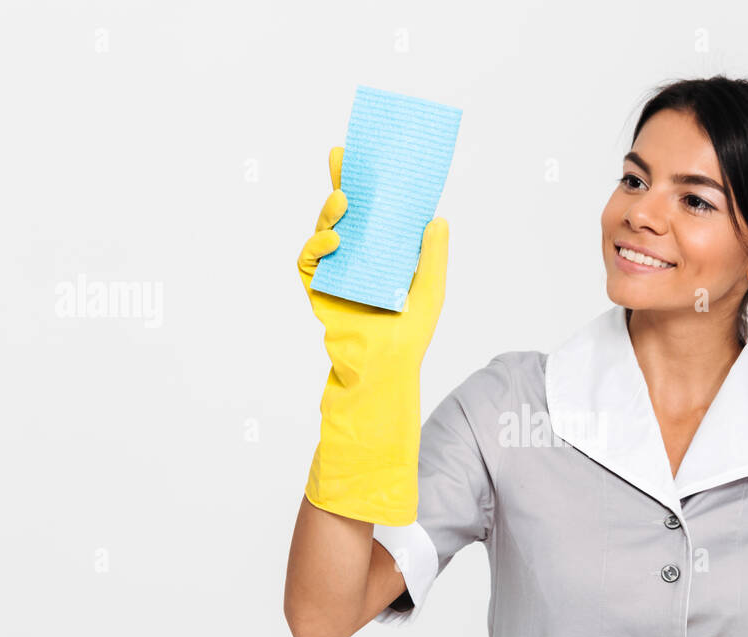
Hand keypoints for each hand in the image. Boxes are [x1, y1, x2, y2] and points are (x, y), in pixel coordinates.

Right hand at [297, 146, 449, 525]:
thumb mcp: (431, 290)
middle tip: (340, 156)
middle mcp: (356, 257)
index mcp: (382, 252)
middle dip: (341, 181)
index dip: (369, 184)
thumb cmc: (410, 335)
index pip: (374, 211)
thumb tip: (438, 218)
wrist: (386, 369)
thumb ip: (432, 256)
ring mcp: (335, 271)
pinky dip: (318, 246)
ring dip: (329, 212)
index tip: (368, 154)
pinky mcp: (318, 288)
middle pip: (344, 212)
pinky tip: (334, 240)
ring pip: (323, 230)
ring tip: (343, 201)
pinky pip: (309, 260)